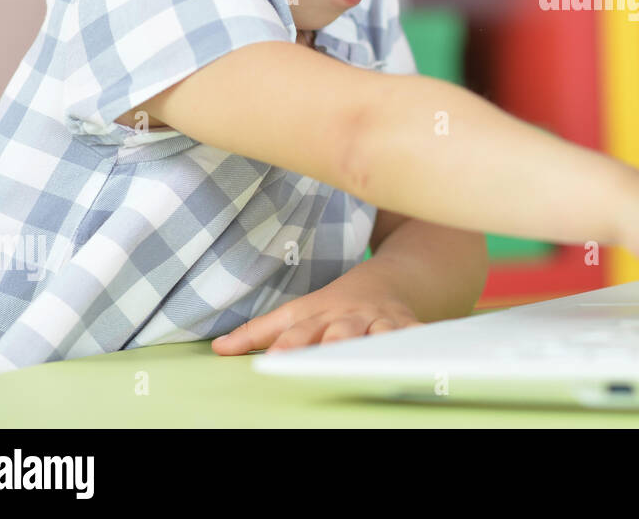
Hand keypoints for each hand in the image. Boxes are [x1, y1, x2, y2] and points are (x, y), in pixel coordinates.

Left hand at [211, 264, 423, 355]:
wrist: (388, 280)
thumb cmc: (335, 304)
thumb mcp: (298, 312)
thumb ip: (259, 332)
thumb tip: (218, 348)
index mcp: (318, 313)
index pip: (297, 330)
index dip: (287, 343)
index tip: (273, 359)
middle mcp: (348, 317)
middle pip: (338, 333)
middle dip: (331, 344)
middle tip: (322, 357)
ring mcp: (378, 321)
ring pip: (377, 334)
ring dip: (374, 344)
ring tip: (371, 358)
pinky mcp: (406, 326)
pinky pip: (415, 335)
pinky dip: (418, 343)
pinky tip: (421, 354)